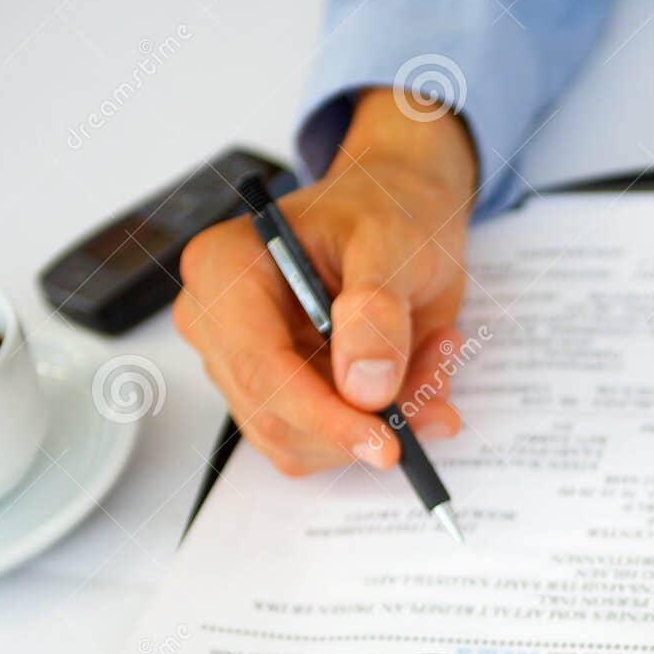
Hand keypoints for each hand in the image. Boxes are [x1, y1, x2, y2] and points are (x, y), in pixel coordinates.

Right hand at [175, 88, 477, 474]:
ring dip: (380, 420)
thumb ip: (376, 310)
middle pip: (276, 417)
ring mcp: (243, 364)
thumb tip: (364, 385)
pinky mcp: (278, 394)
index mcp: (224, 269)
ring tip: (430, 358)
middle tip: (435, 382)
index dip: (322, 417)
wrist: (399, 212)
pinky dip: (380, 422)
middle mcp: (218, 323)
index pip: (259, 368)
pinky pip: (326, 442)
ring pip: (304, 442)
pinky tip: (413, 372)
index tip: (385, 443)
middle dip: (362, 420)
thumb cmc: (385, 210)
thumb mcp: (394, 243)